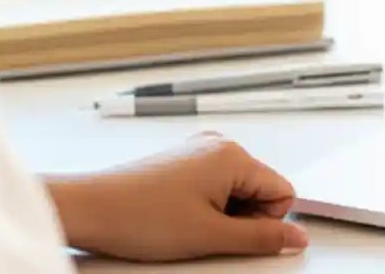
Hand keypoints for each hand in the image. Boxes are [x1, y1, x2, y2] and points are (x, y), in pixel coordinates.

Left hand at [46, 132, 307, 261]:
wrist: (88, 210)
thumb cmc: (139, 216)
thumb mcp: (211, 236)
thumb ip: (262, 238)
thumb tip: (295, 239)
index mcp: (233, 156)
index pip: (283, 193)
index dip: (264, 223)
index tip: (234, 235)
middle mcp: (219, 145)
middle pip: (260, 190)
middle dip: (242, 217)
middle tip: (205, 231)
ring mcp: (198, 151)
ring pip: (235, 191)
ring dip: (221, 214)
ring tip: (186, 224)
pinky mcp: (182, 162)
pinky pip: (213, 187)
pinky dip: (203, 206)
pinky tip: (178, 217)